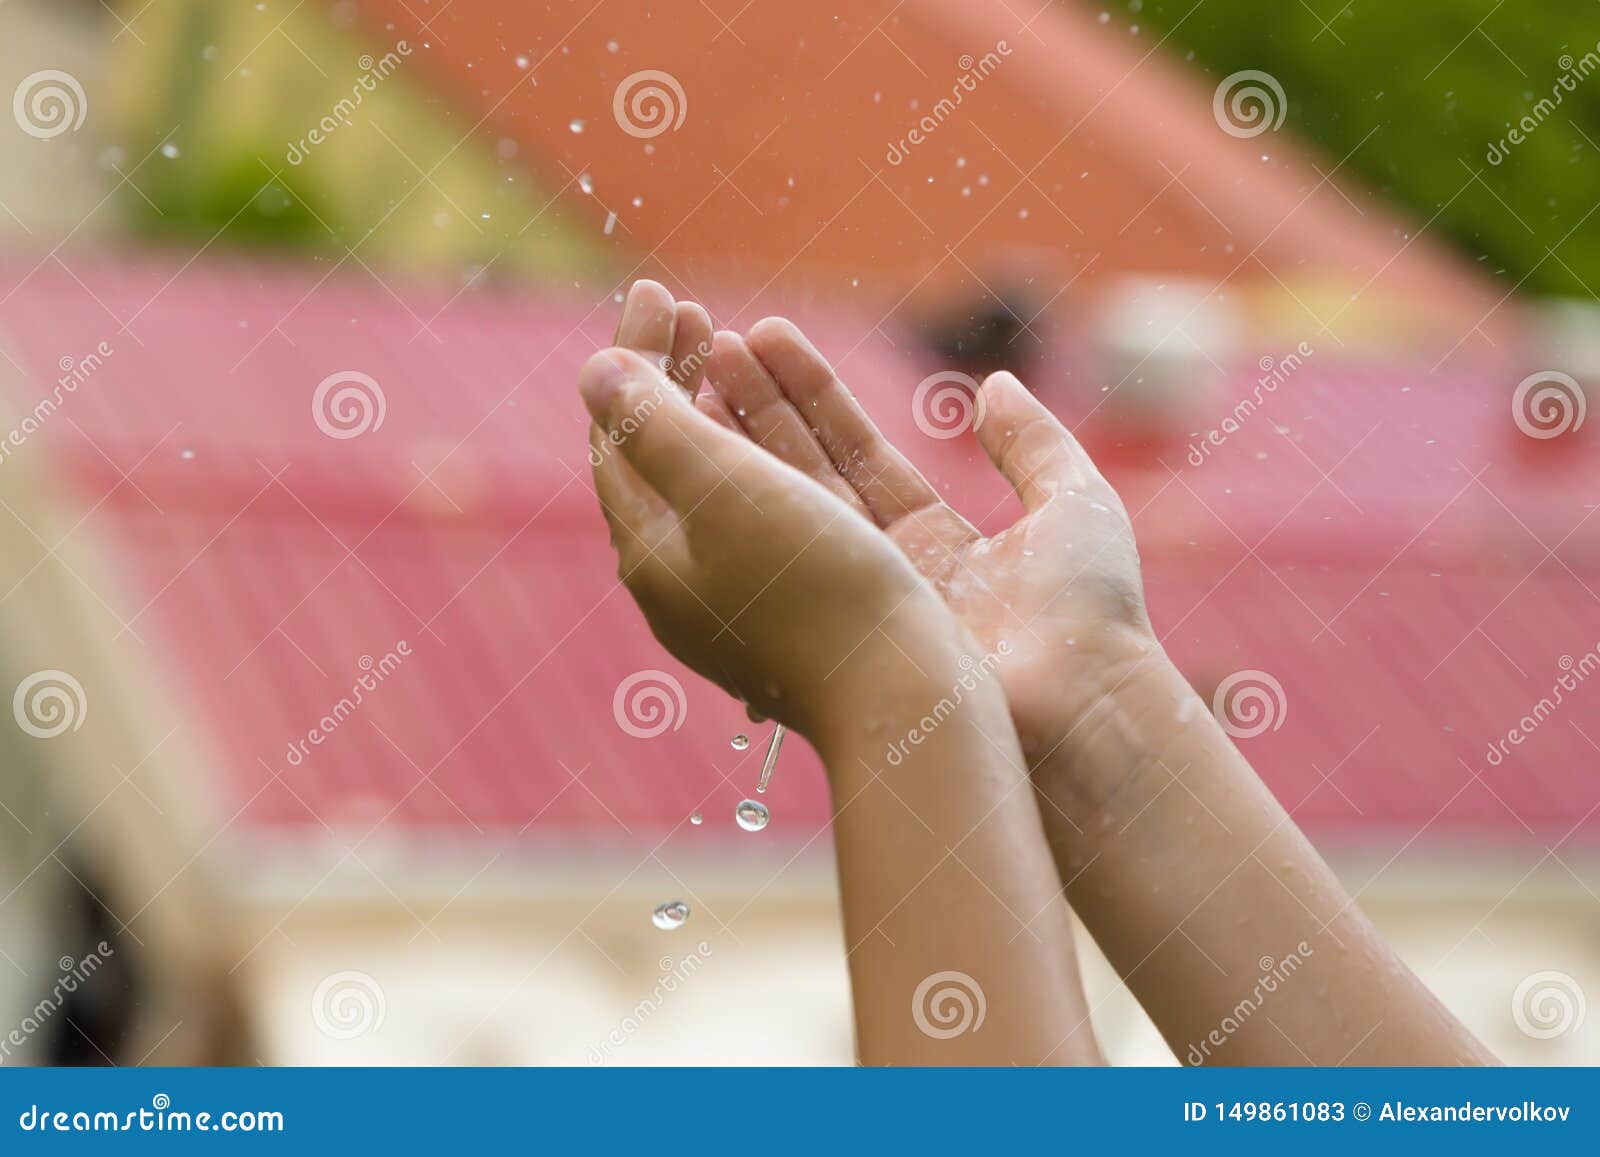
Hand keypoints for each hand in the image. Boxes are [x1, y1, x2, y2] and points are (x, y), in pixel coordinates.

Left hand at [580, 341, 974, 753]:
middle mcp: (683, 582)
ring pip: (710, 484)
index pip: (618, 439)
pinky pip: (757, 509)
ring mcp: (736, 598)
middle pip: (658, 461)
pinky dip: (758, 453)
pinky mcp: (791, 606)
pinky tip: (784, 432)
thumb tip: (593, 371)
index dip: (632, 358)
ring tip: (729, 345)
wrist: (905, 699)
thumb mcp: (726, 491)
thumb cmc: (819, 590)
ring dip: (714, 407)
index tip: (658, 289)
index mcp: (651, 556)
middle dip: (666, 378)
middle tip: (687, 307)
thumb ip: (654, 425)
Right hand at [697, 316, 1161, 754]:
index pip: (860, 455)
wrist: (1078, 710)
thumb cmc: (1087, 614)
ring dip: (738, 443)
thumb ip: (1031, 443)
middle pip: (808, 477)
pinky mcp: (829, 635)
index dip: (813, 398)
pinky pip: (780, 558)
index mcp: (941, 546)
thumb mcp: (1074, 503)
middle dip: (759, 410)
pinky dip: (739, 504)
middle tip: (711, 346)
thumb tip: (993, 385)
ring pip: (783, 511)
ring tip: (694, 375)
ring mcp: (852, 607)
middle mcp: (886, 576)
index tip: (766, 340)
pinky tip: (697, 452)